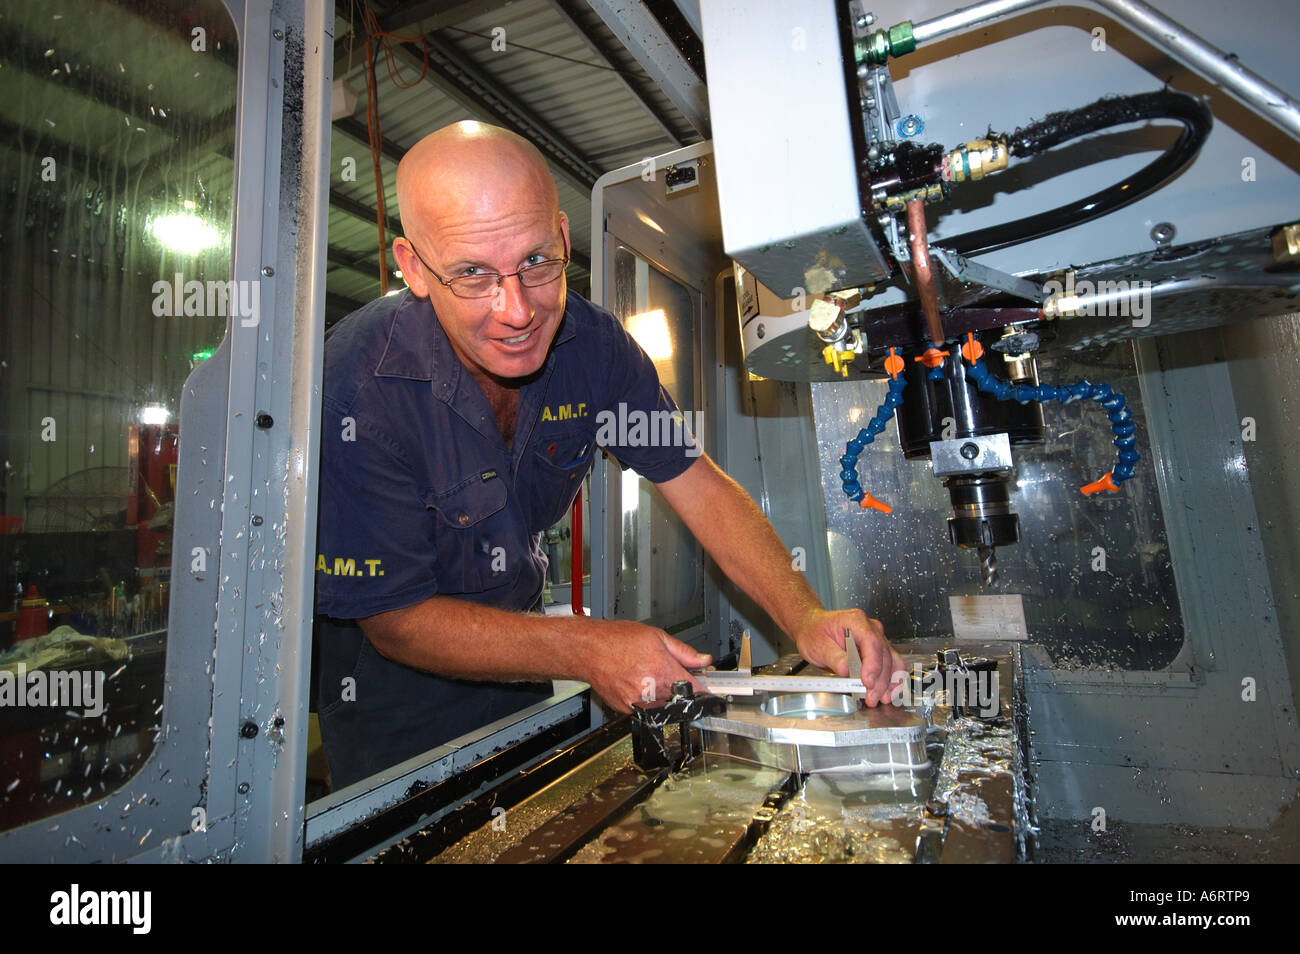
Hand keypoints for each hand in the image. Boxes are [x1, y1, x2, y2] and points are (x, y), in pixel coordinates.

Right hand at [579, 620, 712, 712]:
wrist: (588, 649)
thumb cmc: (616, 639)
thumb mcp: (656, 636)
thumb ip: (683, 651)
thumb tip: (703, 659)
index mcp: (662, 670)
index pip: (694, 688)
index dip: (703, 688)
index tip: (707, 689)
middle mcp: (651, 689)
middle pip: (679, 697)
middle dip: (679, 688)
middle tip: (667, 672)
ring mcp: (638, 702)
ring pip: (662, 705)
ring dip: (662, 694)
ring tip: (647, 675)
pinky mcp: (626, 709)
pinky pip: (645, 708)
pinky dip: (646, 698)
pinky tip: (636, 681)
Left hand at [791, 608, 904, 706]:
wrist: (812, 628)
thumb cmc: (815, 633)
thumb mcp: (818, 645)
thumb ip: (834, 658)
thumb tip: (847, 670)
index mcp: (856, 621)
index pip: (871, 643)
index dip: (873, 665)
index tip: (868, 682)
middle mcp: (870, 628)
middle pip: (883, 655)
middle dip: (880, 680)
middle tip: (871, 697)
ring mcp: (877, 638)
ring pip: (891, 661)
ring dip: (888, 682)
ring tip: (882, 698)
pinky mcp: (878, 650)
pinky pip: (891, 664)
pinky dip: (891, 679)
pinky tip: (888, 691)